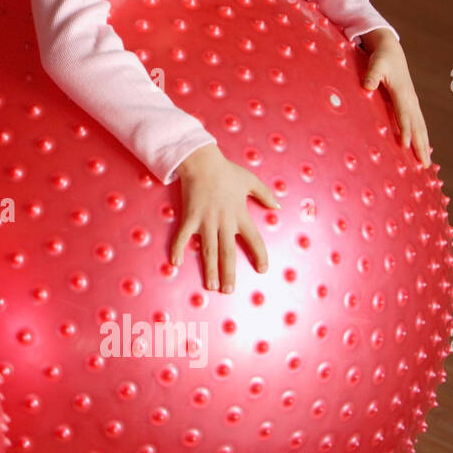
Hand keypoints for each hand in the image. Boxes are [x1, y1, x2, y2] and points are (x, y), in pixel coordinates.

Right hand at [171, 144, 280, 292]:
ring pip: (208, 250)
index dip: (259, 255)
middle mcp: (224, 221)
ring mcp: (205, 220)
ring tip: (211, 286)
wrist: (202, 161)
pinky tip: (175, 263)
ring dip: (209, 269)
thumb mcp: (251, 181)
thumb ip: (266, 194)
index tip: (262, 270)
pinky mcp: (189, 217)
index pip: (254, 239)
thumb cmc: (226, 171)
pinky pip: (183, 236)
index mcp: (240, 214)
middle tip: (229, 291)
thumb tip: (278, 207)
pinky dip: (178, 249)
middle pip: (228, 252)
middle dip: (229, 272)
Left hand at [360, 31, 431, 167]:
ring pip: (420, 127)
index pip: (404, 116)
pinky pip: (417, 123)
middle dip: (421, 146)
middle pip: (418, 127)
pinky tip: (420, 149)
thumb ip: (372, 75)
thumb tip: (367, 86)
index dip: (404, 131)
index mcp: (403, 93)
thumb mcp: (376, 63)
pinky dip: (420, 137)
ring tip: (426, 164)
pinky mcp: (410, 103)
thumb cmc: (381, 57)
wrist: (391, 50)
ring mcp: (412, 102)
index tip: (405, 147)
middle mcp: (411, 100)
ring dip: (423, 145)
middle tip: (424, 166)